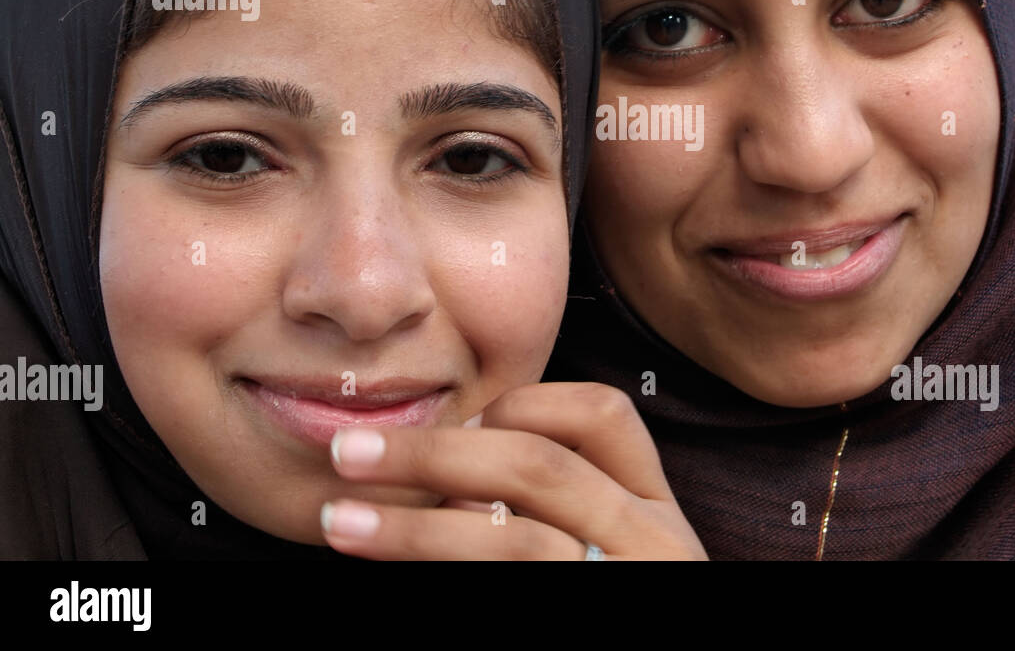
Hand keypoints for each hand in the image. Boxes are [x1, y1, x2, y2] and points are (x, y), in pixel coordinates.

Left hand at [319, 381, 707, 559]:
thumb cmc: (598, 586)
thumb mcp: (606, 545)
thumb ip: (550, 499)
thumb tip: (442, 461)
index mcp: (653, 508)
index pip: (601, 413)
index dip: (522, 403)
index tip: (463, 423)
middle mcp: (652, 542)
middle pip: (537, 465)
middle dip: (432, 452)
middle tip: (352, 452)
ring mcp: (621, 587)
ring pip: (511, 538)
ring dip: (412, 526)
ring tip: (342, 522)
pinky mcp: (588, 628)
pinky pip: (506, 591)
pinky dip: (440, 568)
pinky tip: (391, 571)